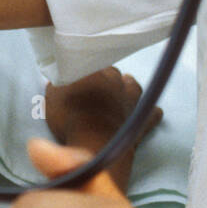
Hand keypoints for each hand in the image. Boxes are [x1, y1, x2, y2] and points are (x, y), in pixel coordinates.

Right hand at [43, 66, 161, 191]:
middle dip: (108, 78)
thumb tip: (56, 80)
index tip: (81, 78)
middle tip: (98, 86)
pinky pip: (152, 115)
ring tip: (125, 88)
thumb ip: (56, 87)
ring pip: (134, 87)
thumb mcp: (52, 100)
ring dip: (130, 87)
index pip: (93, 64)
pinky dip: (152, 114)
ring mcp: (132, 101)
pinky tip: (154, 112)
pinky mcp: (141, 122)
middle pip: (114, 74)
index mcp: (95, 73)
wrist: (94, 143)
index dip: (87, 72)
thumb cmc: (70, 119)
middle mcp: (117, 82)